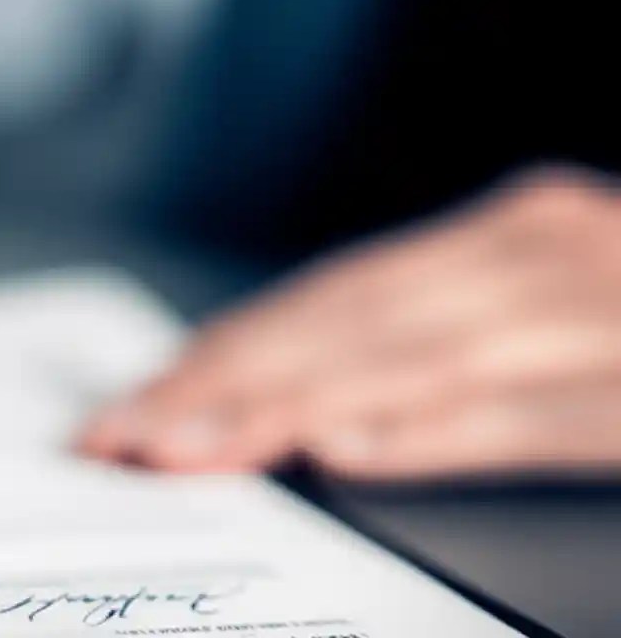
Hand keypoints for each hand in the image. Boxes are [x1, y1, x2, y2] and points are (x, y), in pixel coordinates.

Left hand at [79, 168, 620, 479]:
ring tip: (188, 448)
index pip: (322, 303)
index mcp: (498, 244)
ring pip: (407, 357)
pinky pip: (533, 403)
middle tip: (121, 440)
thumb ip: (437, 354)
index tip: (135, 408)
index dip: (219, 356)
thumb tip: (320, 422)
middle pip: (339, 325)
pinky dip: (438, 427)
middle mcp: (532, 251)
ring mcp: (595, 296)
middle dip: (218, 384)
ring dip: (284, 405)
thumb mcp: (535, 316)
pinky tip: (350, 451)